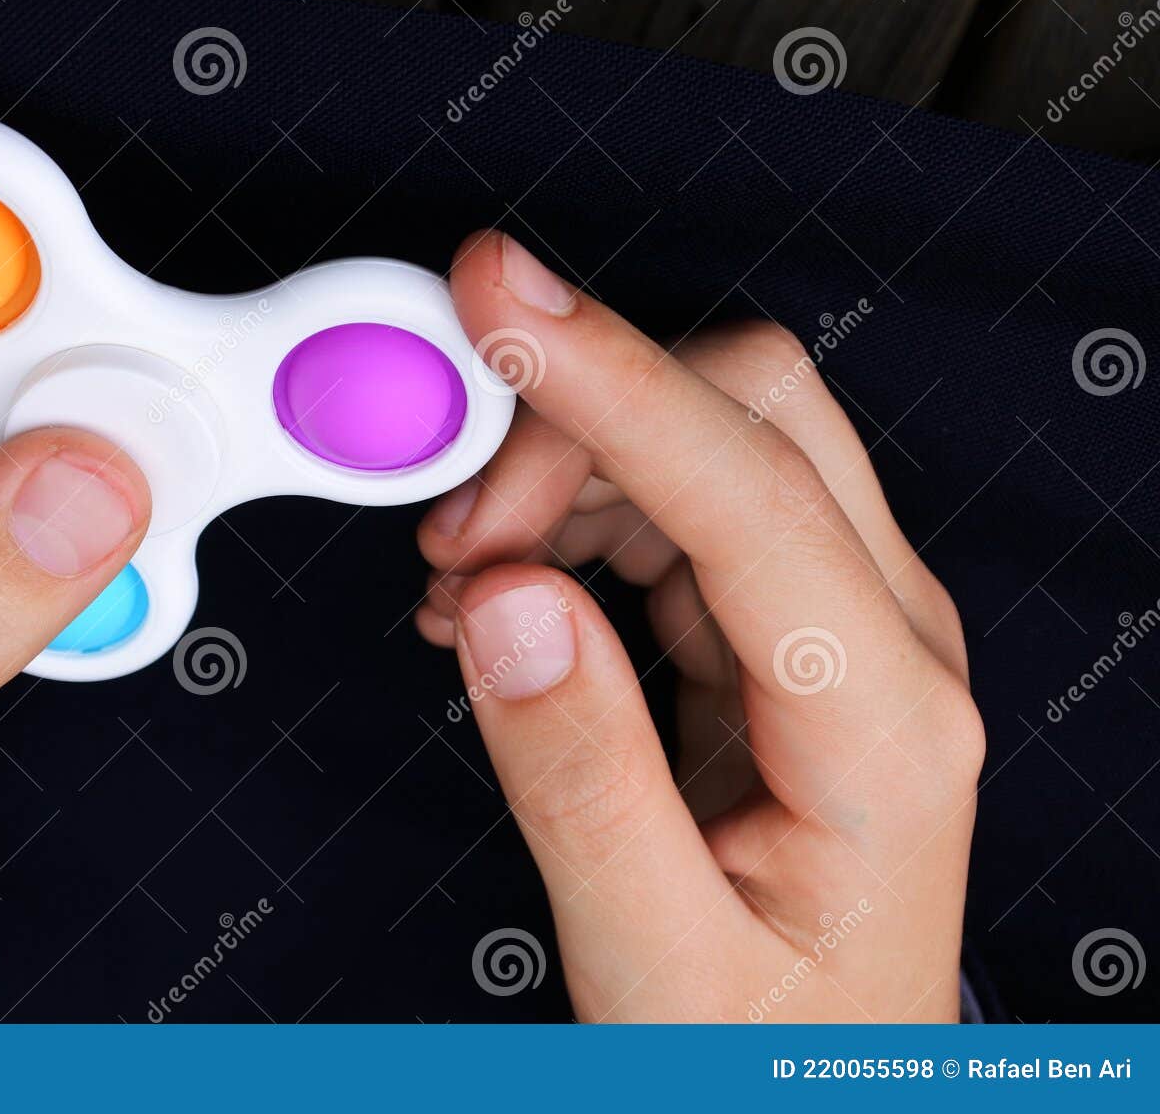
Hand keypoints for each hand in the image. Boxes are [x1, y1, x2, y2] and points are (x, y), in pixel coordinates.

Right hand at [416, 232, 981, 1021]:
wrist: (813, 1076)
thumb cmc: (760, 1043)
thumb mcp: (654, 955)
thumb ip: (578, 777)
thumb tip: (505, 598)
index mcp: (884, 722)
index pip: (749, 489)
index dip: (609, 379)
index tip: (494, 297)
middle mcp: (886, 638)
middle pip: (752, 410)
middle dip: (578, 420)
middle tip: (447, 522)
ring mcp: (841, 619)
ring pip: (705, 438)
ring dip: (563, 468)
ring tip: (458, 581)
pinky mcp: (783, 623)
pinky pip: (676, 504)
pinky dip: (571, 511)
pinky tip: (501, 590)